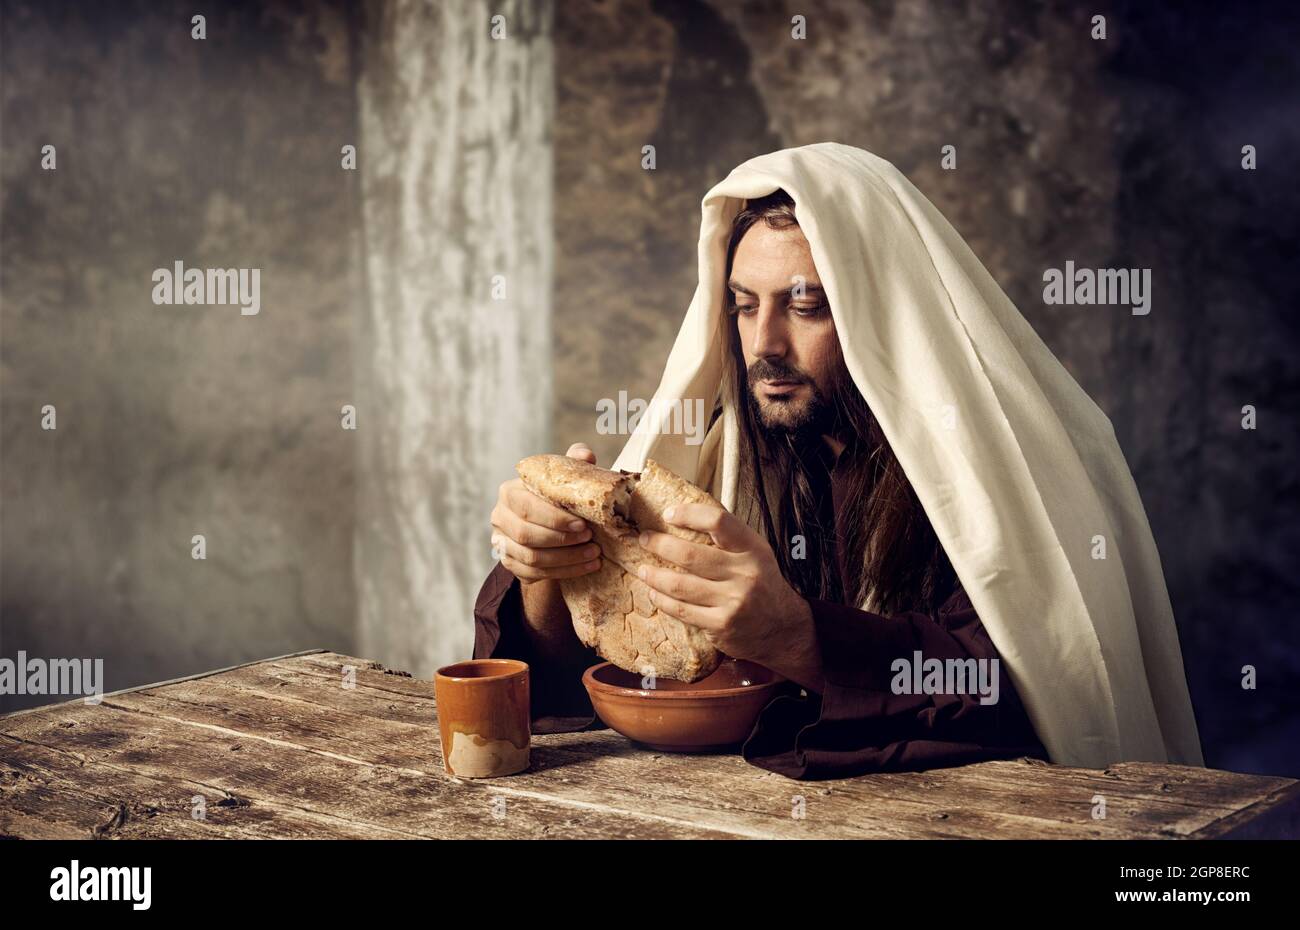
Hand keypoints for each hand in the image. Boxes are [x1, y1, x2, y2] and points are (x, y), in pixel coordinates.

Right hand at [490, 442, 602, 582]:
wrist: (549, 525)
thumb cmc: (557, 497)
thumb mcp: (563, 479)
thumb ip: (573, 463)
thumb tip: (585, 456)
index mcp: (509, 492)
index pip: (526, 507)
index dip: (554, 518)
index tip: (582, 524)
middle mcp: (500, 518)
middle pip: (526, 534)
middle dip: (562, 540)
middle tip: (591, 540)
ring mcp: (502, 544)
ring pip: (531, 558)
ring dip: (567, 559)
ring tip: (594, 554)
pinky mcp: (511, 564)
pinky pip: (535, 574)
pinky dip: (564, 572)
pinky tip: (587, 566)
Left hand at [633, 501, 813, 669]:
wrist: (783, 627)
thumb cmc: (762, 583)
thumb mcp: (755, 552)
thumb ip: (728, 536)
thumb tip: (687, 512)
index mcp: (753, 549)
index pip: (718, 521)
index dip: (688, 514)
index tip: (668, 513)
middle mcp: (744, 574)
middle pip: (690, 554)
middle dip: (659, 544)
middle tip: (644, 539)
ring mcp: (732, 602)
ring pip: (680, 585)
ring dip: (654, 575)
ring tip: (642, 569)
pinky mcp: (721, 625)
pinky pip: (682, 610)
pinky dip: (662, 600)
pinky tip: (654, 593)